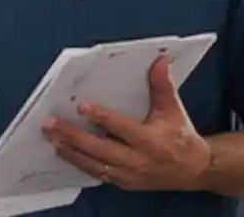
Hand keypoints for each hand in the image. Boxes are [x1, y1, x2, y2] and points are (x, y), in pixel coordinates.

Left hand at [42, 55, 211, 191]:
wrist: (193, 170)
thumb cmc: (181, 137)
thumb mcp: (173, 109)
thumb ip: (163, 86)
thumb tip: (159, 60)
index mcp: (150, 141)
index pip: (121, 128)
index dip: (102, 117)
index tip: (82, 106)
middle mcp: (137, 160)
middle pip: (100, 149)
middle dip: (73, 136)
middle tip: (50, 124)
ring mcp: (129, 175)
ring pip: (94, 164)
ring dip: (70, 151)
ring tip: (51, 137)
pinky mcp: (123, 183)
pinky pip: (97, 174)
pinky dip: (79, 163)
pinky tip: (64, 151)